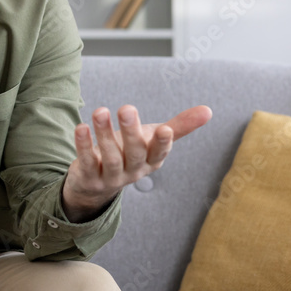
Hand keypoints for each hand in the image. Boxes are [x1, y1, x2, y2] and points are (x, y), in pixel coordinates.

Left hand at [61, 104, 212, 221]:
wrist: (97, 183)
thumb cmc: (131, 153)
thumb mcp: (154, 139)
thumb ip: (179, 126)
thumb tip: (209, 110)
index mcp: (151, 161)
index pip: (159, 153)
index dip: (163, 143)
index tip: (164, 129)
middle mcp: (133, 171)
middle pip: (134, 153)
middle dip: (131, 132)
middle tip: (127, 108)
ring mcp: (111, 178)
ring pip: (110, 158)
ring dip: (104, 134)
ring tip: (100, 111)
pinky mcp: (89, 178)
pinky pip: (87, 162)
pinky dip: (83, 146)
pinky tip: (81, 127)